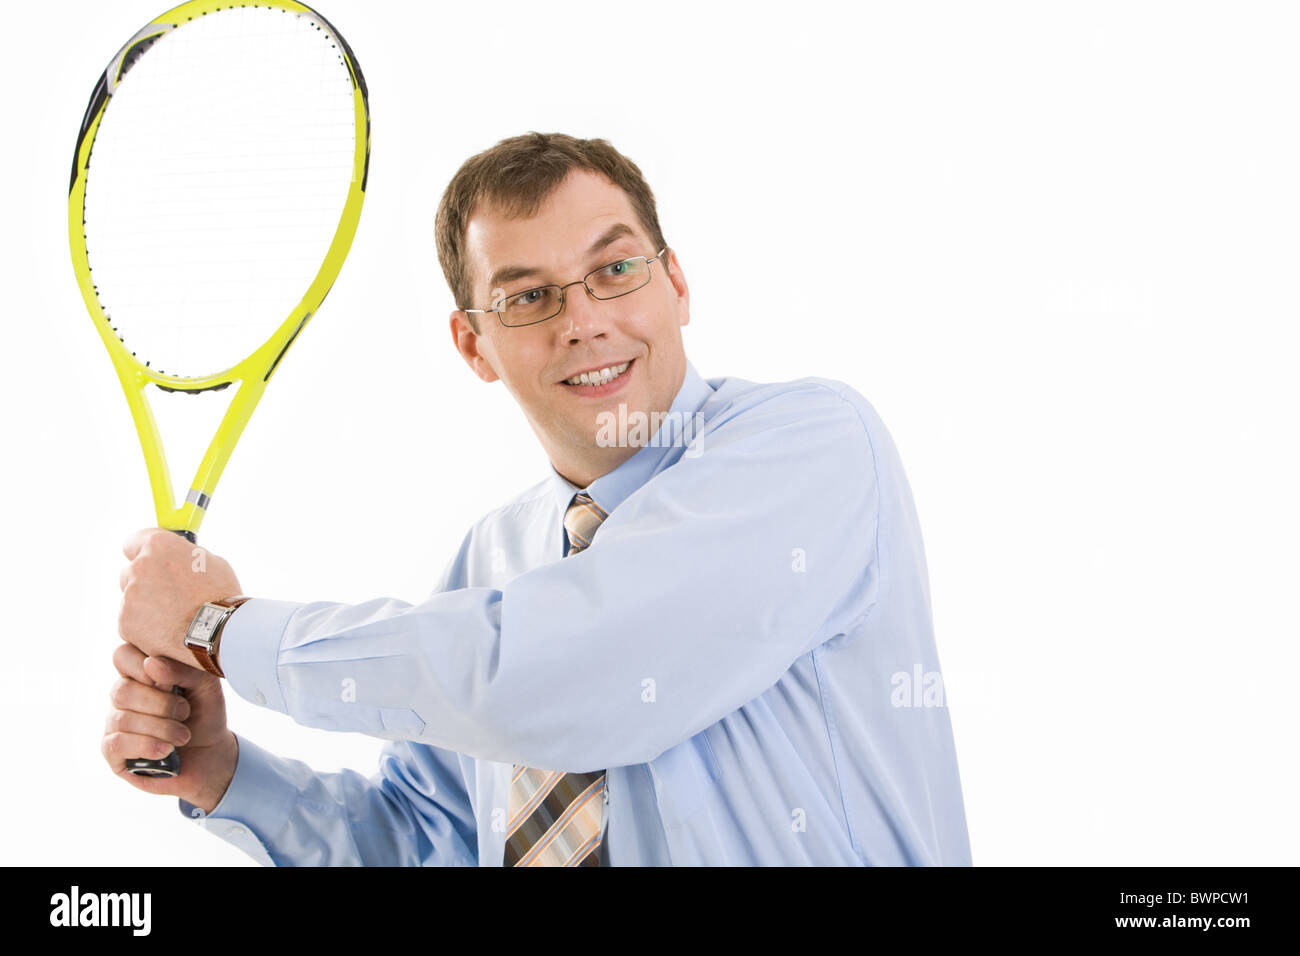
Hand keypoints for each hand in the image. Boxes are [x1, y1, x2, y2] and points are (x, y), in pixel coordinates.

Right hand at [103, 643, 238, 814]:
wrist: (211, 754)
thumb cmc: (205, 714)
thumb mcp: (205, 685)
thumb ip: (182, 670)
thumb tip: (151, 664)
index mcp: (141, 673)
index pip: (123, 656)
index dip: (144, 667)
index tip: (171, 682)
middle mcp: (123, 695)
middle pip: (122, 690)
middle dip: (160, 704)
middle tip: (185, 712)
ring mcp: (114, 722)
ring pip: (123, 719)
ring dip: (161, 728)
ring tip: (184, 736)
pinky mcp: (112, 752)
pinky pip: (117, 744)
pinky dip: (146, 745)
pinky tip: (166, 750)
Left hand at [119, 528, 240, 664]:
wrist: (219, 633)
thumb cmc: (220, 596)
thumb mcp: (210, 562)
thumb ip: (184, 556)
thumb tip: (177, 557)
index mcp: (159, 546)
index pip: (134, 540)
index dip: (144, 551)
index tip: (150, 559)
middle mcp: (139, 567)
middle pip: (131, 571)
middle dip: (145, 581)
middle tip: (169, 593)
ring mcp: (129, 597)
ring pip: (131, 599)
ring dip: (146, 605)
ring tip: (174, 615)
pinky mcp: (125, 623)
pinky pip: (131, 622)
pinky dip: (144, 626)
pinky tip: (168, 629)